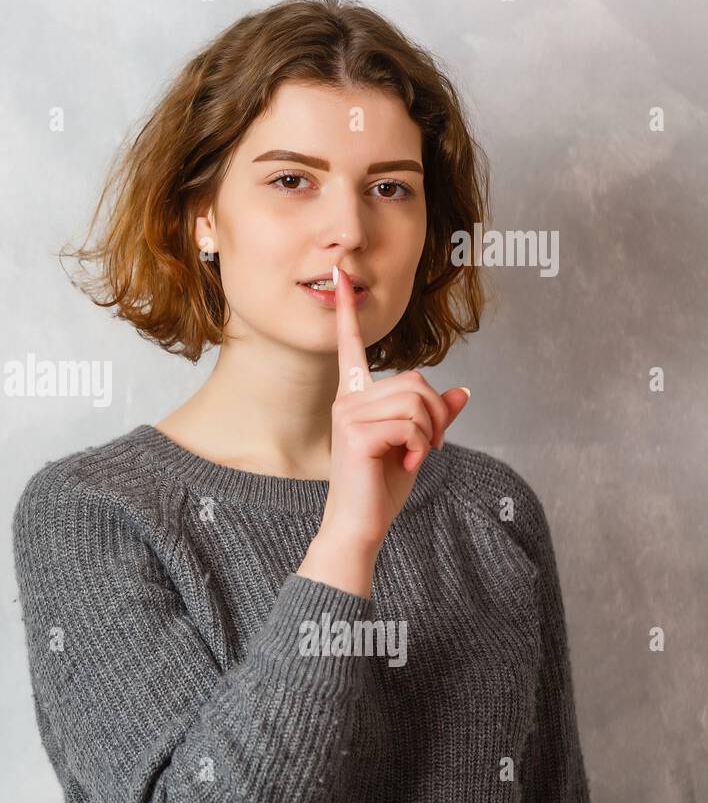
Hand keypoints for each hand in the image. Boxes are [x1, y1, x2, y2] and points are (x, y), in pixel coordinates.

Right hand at [320, 264, 471, 549]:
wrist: (359, 526)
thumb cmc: (380, 488)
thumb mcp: (415, 446)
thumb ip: (434, 417)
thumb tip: (462, 392)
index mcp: (355, 397)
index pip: (351, 347)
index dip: (345, 312)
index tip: (340, 276)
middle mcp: (347, 399)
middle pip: (414, 380)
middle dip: (436, 414)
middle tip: (428, 446)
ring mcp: (349, 414)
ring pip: (417, 400)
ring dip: (430, 432)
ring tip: (416, 456)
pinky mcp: (357, 433)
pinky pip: (411, 423)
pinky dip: (422, 446)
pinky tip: (408, 464)